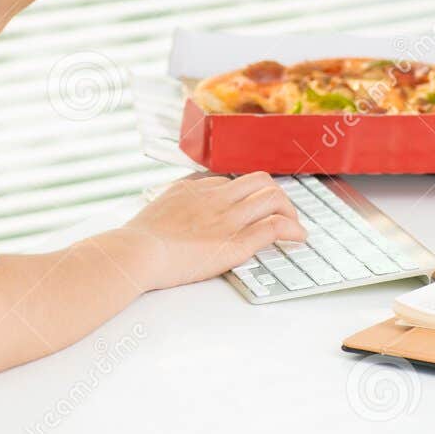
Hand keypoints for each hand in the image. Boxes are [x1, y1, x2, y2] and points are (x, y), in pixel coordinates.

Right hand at [118, 172, 306, 290]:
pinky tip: (299, 238)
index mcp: (193, 189)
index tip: (251, 208)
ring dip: (290, 211)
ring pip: (273, 198)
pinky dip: (292, 230)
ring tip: (295, 226)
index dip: (246, 196)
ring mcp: (227, 218)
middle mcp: (214, 198)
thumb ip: (171, 208)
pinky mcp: (236, 242)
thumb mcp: (154, 213)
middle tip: (280, 214)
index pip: (230, 183)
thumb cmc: (136, 242)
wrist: (135, 252)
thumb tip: (174, 214)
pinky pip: (274, 227)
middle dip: (275, 195)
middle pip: (258, 180)